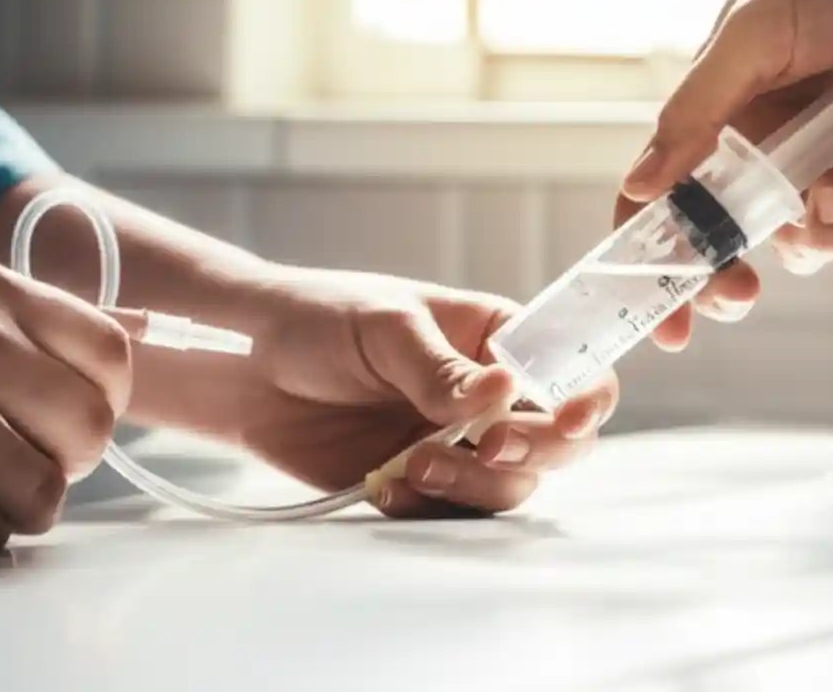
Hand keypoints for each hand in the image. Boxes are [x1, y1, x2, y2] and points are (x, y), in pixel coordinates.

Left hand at [128, 266, 618, 517]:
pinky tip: (389, 483)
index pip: (572, 370)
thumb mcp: (383, 327)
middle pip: (554, 444)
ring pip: (506, 486)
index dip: (586, 399)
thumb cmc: (318, 319)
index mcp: (496, 338)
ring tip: (416, 464)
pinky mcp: (417, 482)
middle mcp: (488, 396)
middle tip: (483, 447)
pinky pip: (450, 513)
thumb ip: (441, 369)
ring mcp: (456, 442)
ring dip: (473, 486)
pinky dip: (428, 507)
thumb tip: (504, 391)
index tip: (566, 419)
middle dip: (528, 451)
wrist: (246, 368)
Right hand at [616, 0, 832, 351]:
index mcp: (715, 128)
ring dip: (828, 221)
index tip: (666, 321)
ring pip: (813, 242)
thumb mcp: (749, 38)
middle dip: (733, 283)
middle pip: (733, 250)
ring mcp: (826, 162)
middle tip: (741, 292)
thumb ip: (694, 114)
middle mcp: (764, 155)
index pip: (666, 210)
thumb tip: (641, 187)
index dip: (657, 269)